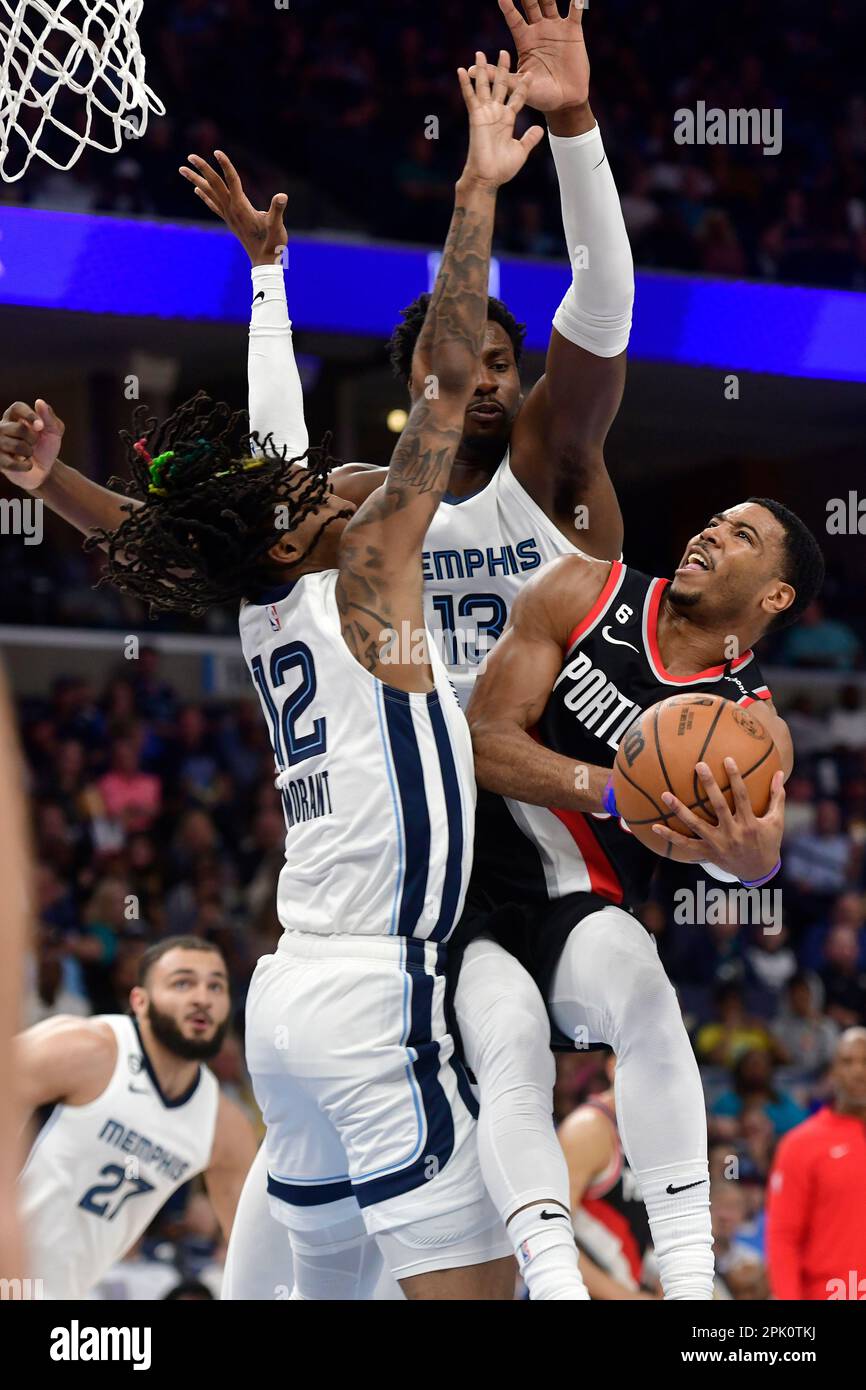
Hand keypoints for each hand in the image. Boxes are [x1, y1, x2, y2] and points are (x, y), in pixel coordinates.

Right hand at [0, 400, 64, 490]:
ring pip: (16, 445)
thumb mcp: (54, 431)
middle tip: (34, 443)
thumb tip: (39, 402)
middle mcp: (3, 427)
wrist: (44, 470)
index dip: (29, 415)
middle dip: (33, 438)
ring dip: (29, 452)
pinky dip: (25, 465)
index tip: (40, 426)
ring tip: (29, 454)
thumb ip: (49, 417)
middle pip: (19, 428)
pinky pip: (11, 463)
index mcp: (15, 416)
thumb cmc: (46, 447)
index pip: (17, 407)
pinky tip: (27, 464)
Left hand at [179, 150, 287, 266]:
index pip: (232, 181)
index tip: (217, 152)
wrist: (264, 262)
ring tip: (182, 169)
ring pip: (209, 193)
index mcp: (241, 207)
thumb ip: (278, 210)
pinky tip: (195, 189)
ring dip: (196, 180)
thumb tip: (282, 197)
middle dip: (202, 169)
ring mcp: (228, 216)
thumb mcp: (277, 226)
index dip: (225, 166)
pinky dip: (204, 195)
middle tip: (189, 157)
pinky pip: (213, 204)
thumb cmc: (273, 244)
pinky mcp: (230, 220)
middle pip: (214, 185)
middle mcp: (231, 210)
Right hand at [458, 50, 543, 188]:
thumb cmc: (502, 168)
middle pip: (500, 86)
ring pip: (484, 86)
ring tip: (480, 53)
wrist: (488, 177)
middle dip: (502, 69)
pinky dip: (466, 84)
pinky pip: (470, 97)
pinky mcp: (476, 117)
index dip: (522, 86)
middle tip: (504, 52)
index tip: (529, 72)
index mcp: (507, 119)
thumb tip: (540, 129)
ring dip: (483, 70)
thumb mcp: (521, 150)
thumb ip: (529, 138)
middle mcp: (496, 113)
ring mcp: (485, 114)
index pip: (516, 97)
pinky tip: (462, 70)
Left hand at [471, 0, 589, 114]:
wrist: (565, 102)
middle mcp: (539, 30)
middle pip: (531, 4)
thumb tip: (470, 71)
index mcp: (524, 40)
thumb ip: (497, 75)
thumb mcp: (517, 85)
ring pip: (550, 2)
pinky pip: (575, 12)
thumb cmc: (540, 96)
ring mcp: (556, 28)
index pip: (513, 18)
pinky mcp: (573, 32)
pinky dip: (576, 1)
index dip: (507, 5)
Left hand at [651, 759, 784, 882]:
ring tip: (665, 795)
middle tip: (698, 765)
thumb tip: (781, 772)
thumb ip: (776, 796)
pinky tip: (655, 826)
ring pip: (696, 825)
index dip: (735, 778)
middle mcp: (733, 833)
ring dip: (680, 810)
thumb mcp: (776, 821)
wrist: (759, 872)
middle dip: (709, 785)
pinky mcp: (707, 853)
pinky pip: (686, 844)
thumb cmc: (768, 842)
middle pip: (718, 806)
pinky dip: (670, 836)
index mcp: (749, 823)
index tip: (727, 759)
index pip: (742, 796)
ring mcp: (718, 843)